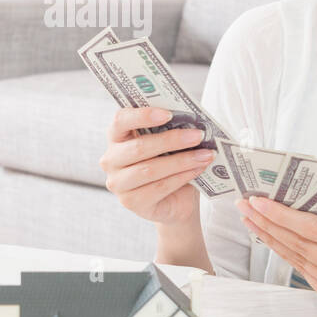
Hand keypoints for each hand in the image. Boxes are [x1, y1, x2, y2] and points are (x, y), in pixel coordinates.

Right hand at [99, 106, 214, 226]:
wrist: (175, 201)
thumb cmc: (170, 163)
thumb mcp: (168, 143)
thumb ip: (171, 130)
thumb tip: (191, 122)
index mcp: (116, 137)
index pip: (121, 120)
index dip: (142, 115)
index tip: (169, 114)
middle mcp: (110, 160)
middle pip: (139, 147)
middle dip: (172, 140)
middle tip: (198, 135)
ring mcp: (118, 184)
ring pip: (150, 169)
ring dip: (182, 161)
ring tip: (205, 155)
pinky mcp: (131, 202)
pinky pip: (159, 187)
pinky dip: (182, 177)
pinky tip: (198, 169)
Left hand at [236, 195, 316, 310]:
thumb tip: (303, 184)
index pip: (316, 229)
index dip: (283, 215)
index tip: (258, 200)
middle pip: (302, 245)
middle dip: (269, 224)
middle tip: (245, 205)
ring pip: (299, 261)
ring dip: (271, 238)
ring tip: (251, 219)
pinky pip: (307, 273)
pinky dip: (288, 254)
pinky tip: (272, 238)